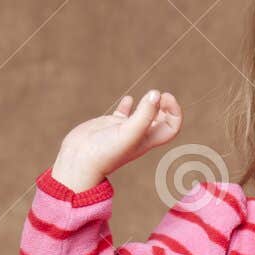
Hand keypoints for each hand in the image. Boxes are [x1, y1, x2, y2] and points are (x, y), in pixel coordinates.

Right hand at [50, 89, 182, 191]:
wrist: (79, 161)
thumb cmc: (104, 152)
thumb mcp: (128, 132)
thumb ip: (144, 114)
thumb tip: (157, 94)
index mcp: (147, 140)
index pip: (171, 127)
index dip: (174, 111)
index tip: (164, 96)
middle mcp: (138, 136)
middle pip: (161, 121)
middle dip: (166, 107)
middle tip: (160, 94)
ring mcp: (124, 130)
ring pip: (143, 115)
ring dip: (150, 104)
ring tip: (150, 95)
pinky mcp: (110, 125)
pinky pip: (123, 113)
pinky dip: (127, 105)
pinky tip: (128, 99)